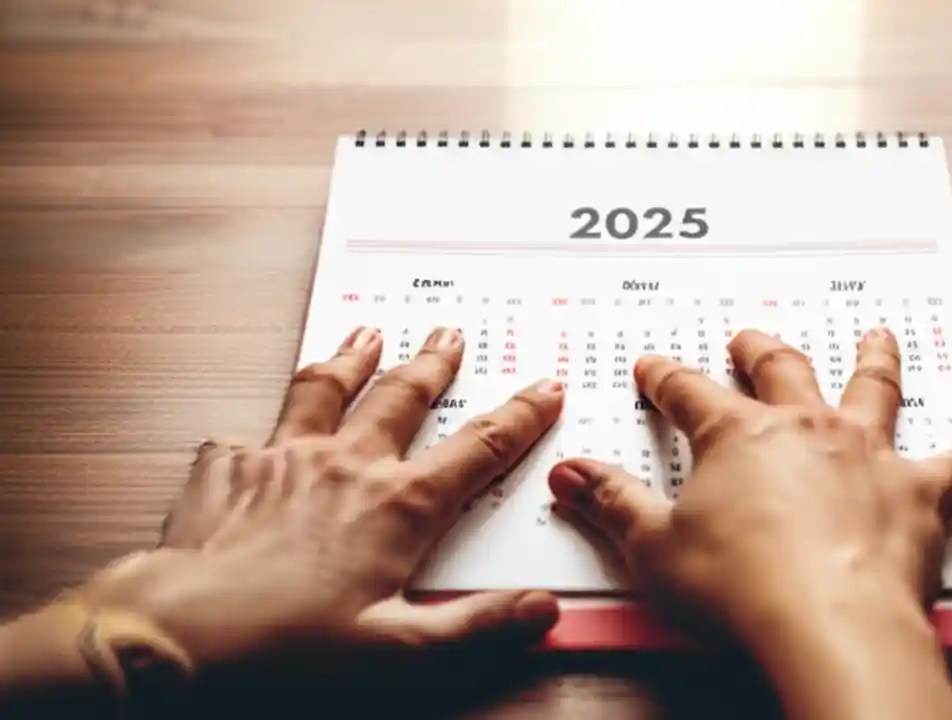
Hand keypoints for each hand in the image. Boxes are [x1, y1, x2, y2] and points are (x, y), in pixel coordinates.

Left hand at [77, 326, 564, 669]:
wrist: (186, 632)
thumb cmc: (290, 646)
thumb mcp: (403, 651)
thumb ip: (478, 624)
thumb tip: (540, 610)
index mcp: (399, 506)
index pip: (478, 449)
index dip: (519, 416)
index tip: (544, 388)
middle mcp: (348, 466)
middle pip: (404, 398)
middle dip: (434, 363)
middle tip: (451, 335)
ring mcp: (286, 457)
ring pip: (327, 390)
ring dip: (353, 359)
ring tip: (367, 331)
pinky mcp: (229, 466)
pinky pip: (246, 434)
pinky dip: (257, 430)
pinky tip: (254, 430)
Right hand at [548, 327, 951, 644]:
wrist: (824, 622)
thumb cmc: (741, 587)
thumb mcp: (653, 547)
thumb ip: (611, 502)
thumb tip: (570, 472)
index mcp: (738, 435)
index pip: (690, 391)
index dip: (666, 376)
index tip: (653, 366)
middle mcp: (806, 427)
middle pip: (781, 368)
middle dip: (761, 349)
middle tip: (751, 337)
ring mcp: (868, 453)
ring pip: (874, 387)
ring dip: (876, 357)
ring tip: (880, 332)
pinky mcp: (922, 492)